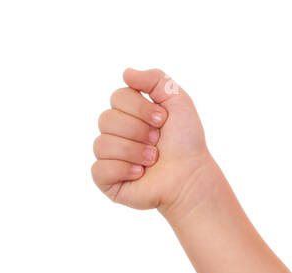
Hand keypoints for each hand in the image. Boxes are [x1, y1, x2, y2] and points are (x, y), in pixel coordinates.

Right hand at [91, 67, 214, 216]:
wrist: (192, 176)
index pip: (117, 97)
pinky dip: (123, 170)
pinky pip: (99, 169)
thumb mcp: (178, 100)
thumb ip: (156, 79)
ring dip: (135, 151)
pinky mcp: (107, 181)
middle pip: (106, 119)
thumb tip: (125, 73)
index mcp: (127, 113)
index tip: (162, 120)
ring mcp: (109, 157)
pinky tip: (141, 174)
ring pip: (102, 144)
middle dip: (138, 131)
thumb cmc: (187, 142)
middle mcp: (116, 133)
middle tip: (158, 142)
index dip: (141, 108)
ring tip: (154, 159)